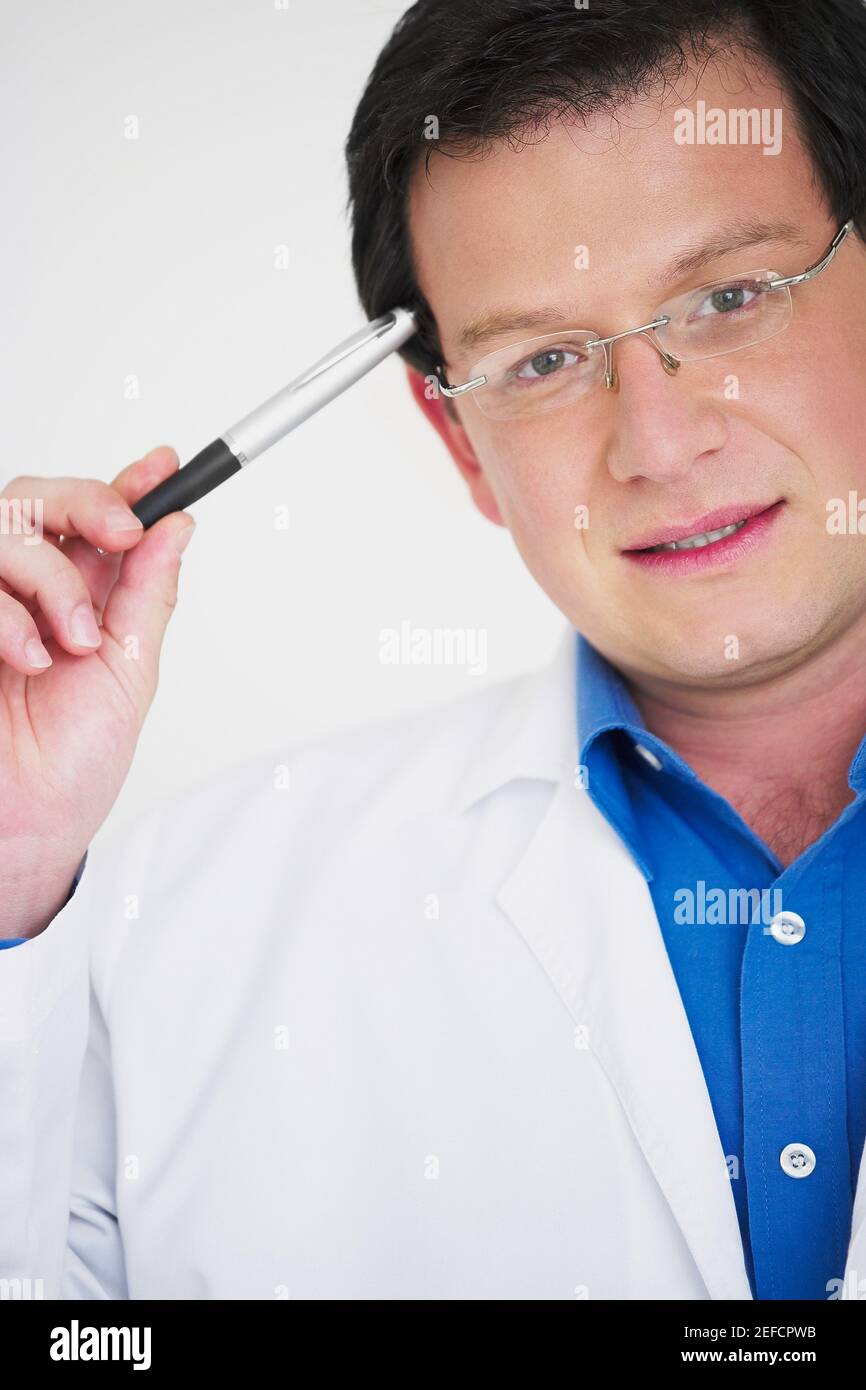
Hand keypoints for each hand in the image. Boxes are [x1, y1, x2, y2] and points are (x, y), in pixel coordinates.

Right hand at [0, 446, 193, 937]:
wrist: (27, 828)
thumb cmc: (73, 763)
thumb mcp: (129, 670)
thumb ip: (146, 594)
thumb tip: (178, 527)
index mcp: (80, 595)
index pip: (96, 516)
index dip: (128, 483)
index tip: (164, 468)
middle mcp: (27, 590)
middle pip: (37, 498)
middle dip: (85, 504)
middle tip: (122, 534)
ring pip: (2, 530)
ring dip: (49, 577)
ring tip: (72, 640)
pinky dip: (6, 613)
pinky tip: (30, 656)